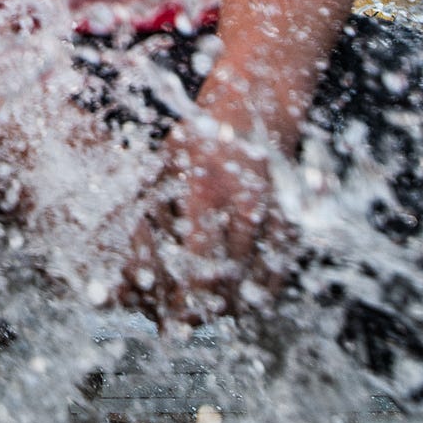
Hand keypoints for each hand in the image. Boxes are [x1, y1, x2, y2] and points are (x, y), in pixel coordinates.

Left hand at [119, 123, 282, 323]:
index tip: (173, 319)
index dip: (187, 297)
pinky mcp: (296, 213)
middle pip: (230, 278)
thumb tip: (126, 240)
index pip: (199, 260)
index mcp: (207, 187)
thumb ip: (154, 198)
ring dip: (234, 306)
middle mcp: (246, 202)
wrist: (262, 92)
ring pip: (260, 278)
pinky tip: (248, 303)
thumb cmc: (205, 125)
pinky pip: (283, 264)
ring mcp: (276, 209)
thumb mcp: (171, 154)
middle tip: (185, 330)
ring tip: (211, 320)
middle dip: (206, 310)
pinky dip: (266, 290)